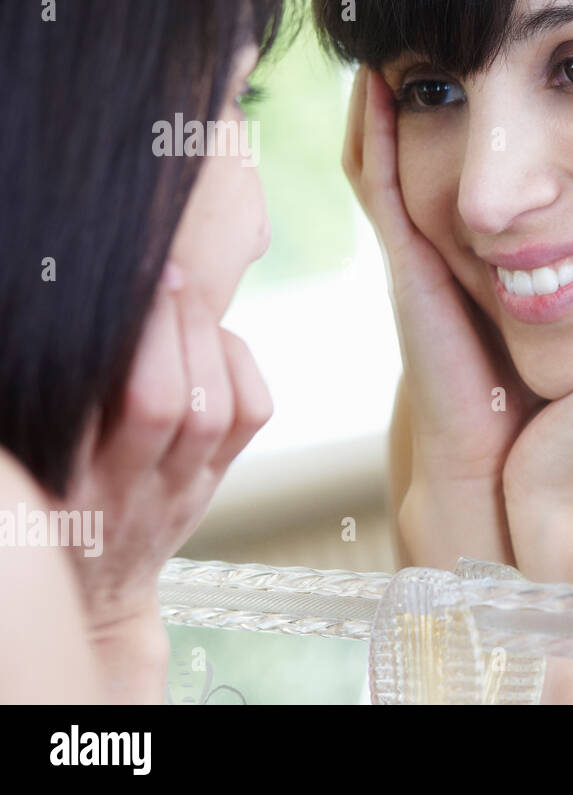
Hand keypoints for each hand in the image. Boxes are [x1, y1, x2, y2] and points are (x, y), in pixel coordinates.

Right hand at [63, 269, 270, 632]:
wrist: (95, 594)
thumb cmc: (45, 511)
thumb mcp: (26, 467)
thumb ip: (48, 406)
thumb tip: (48, 328)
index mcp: (62, 485)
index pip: (84, 413)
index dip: (109, 349)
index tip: (109, 295)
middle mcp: (124, 489)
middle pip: (161, 407)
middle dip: (166, 331)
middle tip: (159, 275)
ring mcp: (181, 486)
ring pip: (213, 412)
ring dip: (205, 340)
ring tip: (185, 293)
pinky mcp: (216, 478)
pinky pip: (250, 417)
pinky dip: (241, 364)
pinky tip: (217, 335)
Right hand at [344, 69, 540, 483]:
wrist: (506, 454)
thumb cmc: (550, 387)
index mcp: (478, 253)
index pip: (463, 166)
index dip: (464, 113)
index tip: (484, 54)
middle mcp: (440, 245)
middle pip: (417, 150)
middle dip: (417, 91)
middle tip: (419, 27)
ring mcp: (417, 253)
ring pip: (384, 158)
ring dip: (383, 100)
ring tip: (387, 36)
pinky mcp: (407, 268)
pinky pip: (377, 187)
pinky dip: (370, 135)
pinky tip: (373, 84)